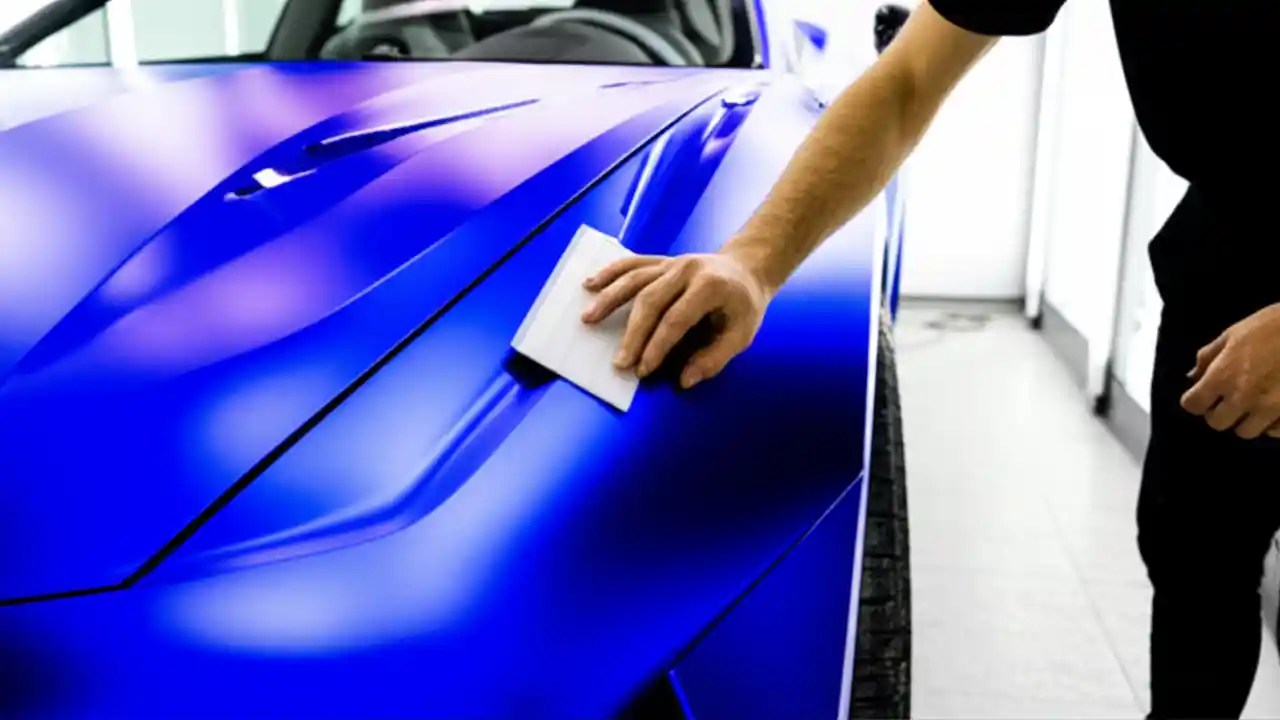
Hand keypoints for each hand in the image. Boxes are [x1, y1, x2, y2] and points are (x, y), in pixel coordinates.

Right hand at [580, 250, 772, 388]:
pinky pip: (632, 263)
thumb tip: (684, 381)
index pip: (676, 319)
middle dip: (633, 334)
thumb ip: (714, 358)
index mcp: (710, 286)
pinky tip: (591, 284)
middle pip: (651, 300)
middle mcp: (687, 269)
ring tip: (588, 319)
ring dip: (610, 299)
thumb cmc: (744, 305)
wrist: (748, 268)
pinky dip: (610, 273)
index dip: (658, 346)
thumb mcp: (742, 335)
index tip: (643, 370)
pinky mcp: (662, 260)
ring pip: (635, 279)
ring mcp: (672, 261)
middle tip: (619, 362)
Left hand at [1181, 303, 1279, 438]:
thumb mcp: (1233, 334)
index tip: (1203, 394)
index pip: (1192, 404)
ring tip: (1254, 403)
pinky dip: (1272, 424)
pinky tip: (1274, 408)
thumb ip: (1208, 357)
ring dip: (1246, 420)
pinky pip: (1275, 432)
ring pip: (1246, 432)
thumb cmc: (1272, 326)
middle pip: (1217, 423)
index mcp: (1223, 376)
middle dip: (1219, 412)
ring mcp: (1270, 410)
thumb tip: (1193, 376)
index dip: (1195, 399)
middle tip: (1229, 398)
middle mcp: (1243, 398)